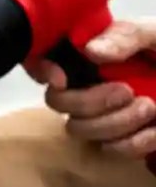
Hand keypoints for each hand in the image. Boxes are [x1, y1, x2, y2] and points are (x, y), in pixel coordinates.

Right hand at [28, 19, 155, 158]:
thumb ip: (127, 36)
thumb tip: (90, 50)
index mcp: (97, 54)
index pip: (48, 61)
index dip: (43, 71)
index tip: (60, 78)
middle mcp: (94, 84)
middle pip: (58, 102)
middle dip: (89, 102)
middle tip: (126, 92)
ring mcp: (107, 115)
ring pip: (80, 130)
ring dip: (115, 123)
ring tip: (150, 109)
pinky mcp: (124, 141)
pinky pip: (110, 150)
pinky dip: (133, 143)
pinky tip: (154, 131)